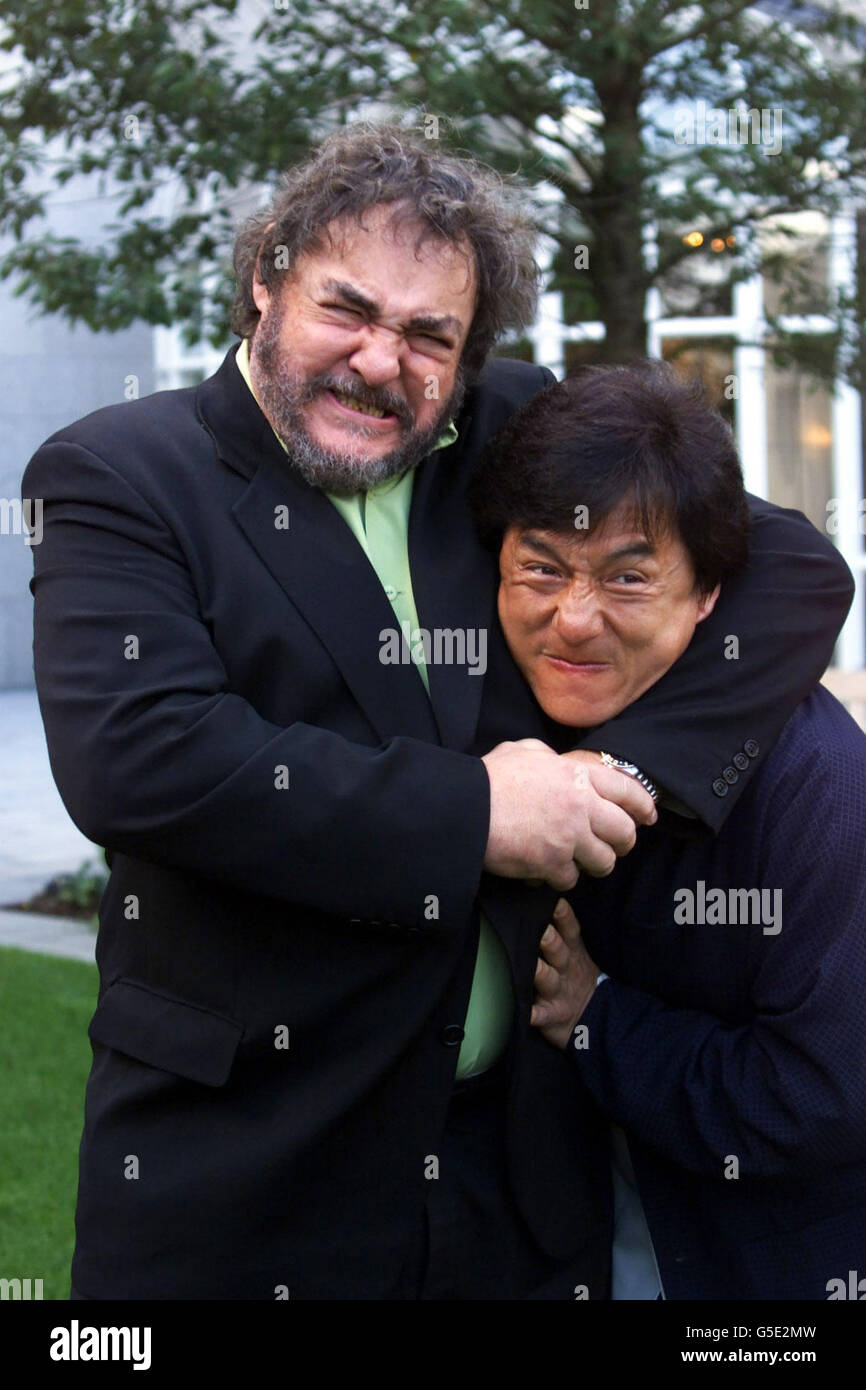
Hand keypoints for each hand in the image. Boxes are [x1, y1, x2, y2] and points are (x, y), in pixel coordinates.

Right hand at [482, 740, 655, 891]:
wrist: (465, 808)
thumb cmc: (489, 778)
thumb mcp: (523, 750)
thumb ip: (547, 757)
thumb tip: (553, 762)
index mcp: (577, 776)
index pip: (627, 790)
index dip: (642, 806)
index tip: (649, 816)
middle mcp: (581, 806)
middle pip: (624, 833)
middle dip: (622, 843)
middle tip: (615, 846)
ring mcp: (569, 837)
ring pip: (604, 862)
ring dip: (594, 864)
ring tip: (580, 862)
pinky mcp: (552, 864)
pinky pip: (571, 880)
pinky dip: (560, 878)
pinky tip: (546, 871)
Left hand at [530, 898, 600, 1048]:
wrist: (593, 1017)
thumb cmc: (575, 976)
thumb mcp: (576, 952)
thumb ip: (560, 930)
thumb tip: (538, 900)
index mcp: (572, 951)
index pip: (569, 929)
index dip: (563, 915)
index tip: (555, 901)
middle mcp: (565, 968)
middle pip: (558, 951)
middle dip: (550, 940)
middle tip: (543, 931)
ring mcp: (559, 991)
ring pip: (549, 980)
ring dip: (541, 972)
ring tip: (535, 966)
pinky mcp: (552, 1015)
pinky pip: (542, 1015)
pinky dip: (535, 1015)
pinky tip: (527, 1014)